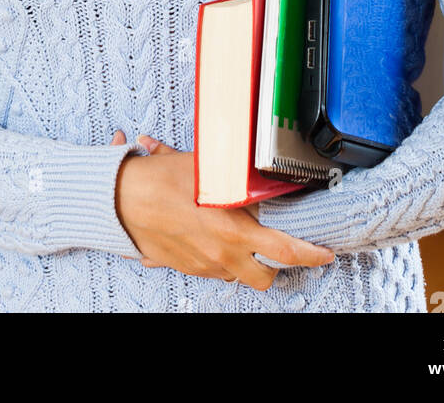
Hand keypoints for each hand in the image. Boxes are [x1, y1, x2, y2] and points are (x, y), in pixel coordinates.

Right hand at [109, 130, 333, 290]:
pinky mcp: (186, 267)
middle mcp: (221, 254)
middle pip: (266, 276)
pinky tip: (211, 233)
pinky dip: (221, 256)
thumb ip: (232, 174)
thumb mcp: (202, 168)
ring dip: (247, 260)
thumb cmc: (156, 181)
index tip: (325, 253)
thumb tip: (251, 168)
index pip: (285, 251)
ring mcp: (203, 264)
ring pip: (239, 274)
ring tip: (241, 235)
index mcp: (231, 230)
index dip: (311, 255)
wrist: (118, 201)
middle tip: (281, 246)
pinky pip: (214, 269)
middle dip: (278, 265)